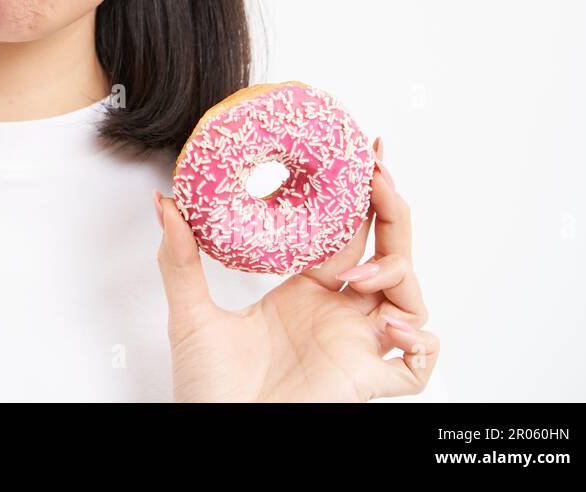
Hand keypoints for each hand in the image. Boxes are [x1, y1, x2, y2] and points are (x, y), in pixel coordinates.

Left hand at [153, 137, 439, 400]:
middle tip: (378, 172)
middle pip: (388, 251)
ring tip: (355, 276)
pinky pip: (417, 363)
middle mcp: (337, 315)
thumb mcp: (190, 312)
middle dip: (391, 210)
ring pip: (410, 299)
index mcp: (304, 293)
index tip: (365, 153)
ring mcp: (355, 347)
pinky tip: (388, 324)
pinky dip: (418, 340)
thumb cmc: (205, 387)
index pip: (347, 233)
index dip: (360, 195)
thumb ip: (180, 257)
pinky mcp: (364, 381)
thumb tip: (166, 203)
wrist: (215, 432)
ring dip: (396, 273)